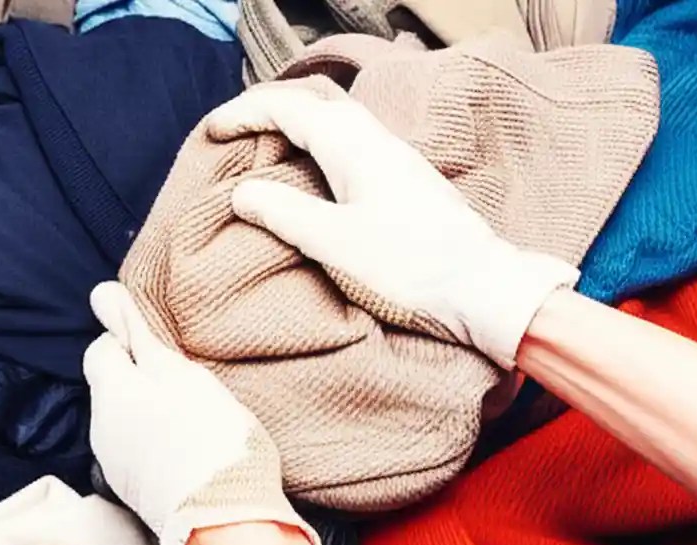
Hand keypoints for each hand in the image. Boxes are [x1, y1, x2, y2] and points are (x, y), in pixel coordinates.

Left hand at [83, 282, 317, 544]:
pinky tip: (189, 451)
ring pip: (124, 421)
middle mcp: (100, 428)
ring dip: (149, 414)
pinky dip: (156, 445)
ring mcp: (114, 464)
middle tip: (187, 387)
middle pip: (112, 388)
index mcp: (110, 393)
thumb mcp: (179, 373)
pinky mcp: (133, 493)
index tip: (164, 353)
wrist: (224, 522)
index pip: (101, 350)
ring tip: (193, 422)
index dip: (130, 344)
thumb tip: (100, 294)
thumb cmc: (209, 436)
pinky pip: (137, 453)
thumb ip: (139, 335)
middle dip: (141, 381)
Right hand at [206, 81, 579, 368]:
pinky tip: (312, 172)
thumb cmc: (410, 268)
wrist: (482, 289)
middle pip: (316, 103)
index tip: (213, 131)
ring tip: (264, 147)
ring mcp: (396, 159)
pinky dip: (318, 144)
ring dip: (296, 124)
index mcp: (355, 147)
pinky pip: (351, 143)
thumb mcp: (335, 244)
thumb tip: (244, 193)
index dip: (246, 113)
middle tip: (234, 128)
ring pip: (336, 121)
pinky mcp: (405, 182)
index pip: (291, 109)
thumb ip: (285, 213)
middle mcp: (378, 141)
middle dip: (269, 108)